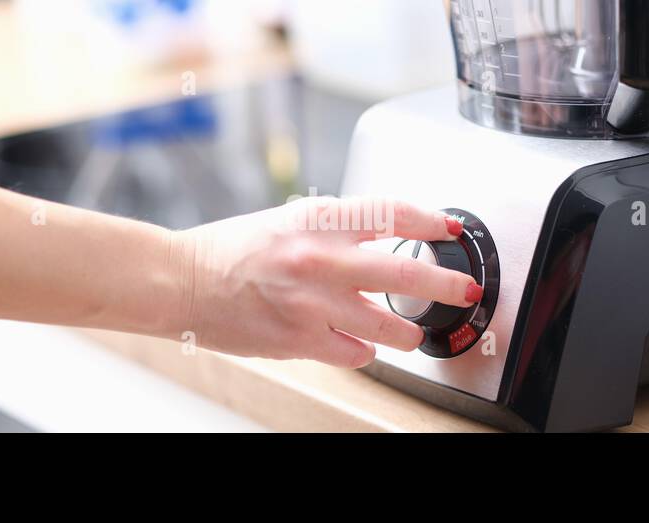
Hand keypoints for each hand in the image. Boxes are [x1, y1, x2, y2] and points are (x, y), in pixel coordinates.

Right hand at [170, 197, 481, 367]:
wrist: (181, 282)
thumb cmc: (231, 251)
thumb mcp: (287, 219)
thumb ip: (336, 227)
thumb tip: (385, 232)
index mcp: (315, 219)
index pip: (391, 212)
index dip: (430, 220)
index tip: (450, 228)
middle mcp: (318, 258)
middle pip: (404, 272)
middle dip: (447, 284)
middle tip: (467, 291)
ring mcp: (311, 303)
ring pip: (388, 325)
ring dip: (408, 332)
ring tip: (410, 333)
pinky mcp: (300, 340)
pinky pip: (355, 353)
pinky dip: (363, 350)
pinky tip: (356, 343)